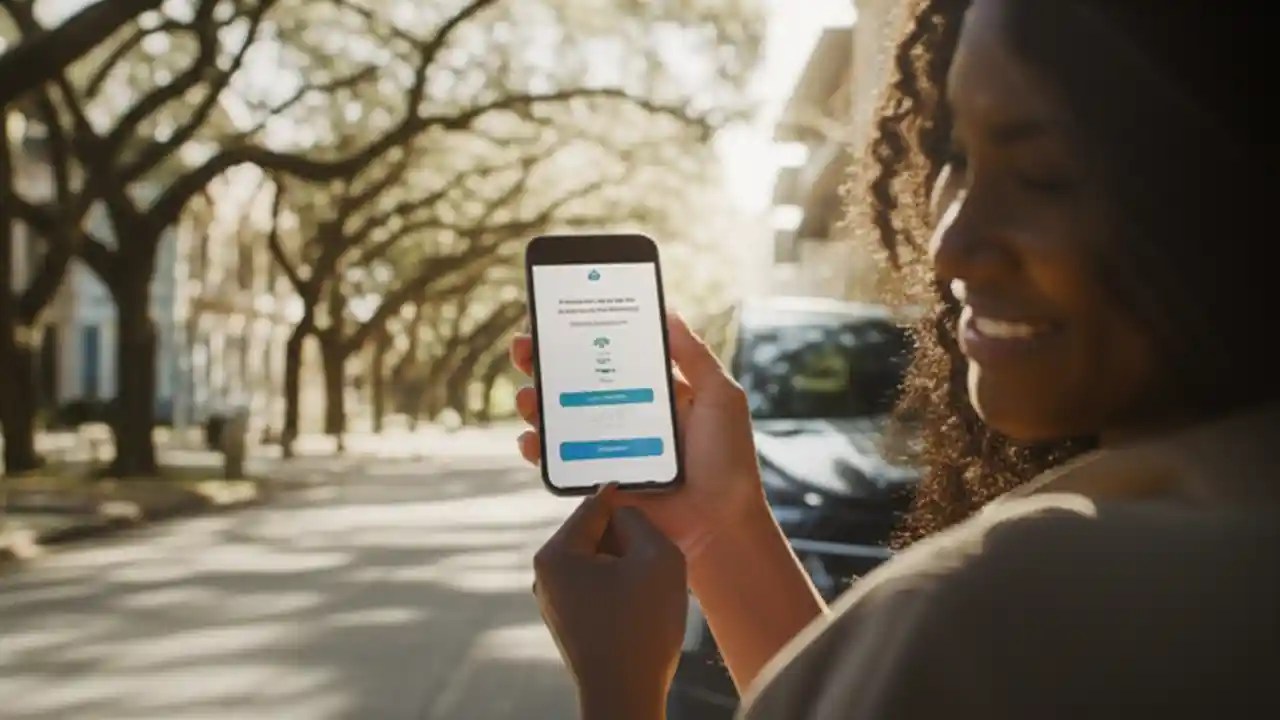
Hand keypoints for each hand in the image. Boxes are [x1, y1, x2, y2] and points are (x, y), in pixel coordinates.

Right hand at [511, 313, 768, 559]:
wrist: (720, 523)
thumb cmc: (728, 460)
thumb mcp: (720, 397)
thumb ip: (694, 357)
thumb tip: (668, 312)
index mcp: (651, 392)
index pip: (607, 355)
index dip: (579, 337)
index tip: (555, 318)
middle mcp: (623, 416)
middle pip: (573, 383)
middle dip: (543, 363)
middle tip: (524, 348)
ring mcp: (606, 449)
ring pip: (558, 420)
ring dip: (533, 402)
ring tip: (527, 395)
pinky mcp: (596, 482)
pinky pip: (558, 463)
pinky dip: (537, 450)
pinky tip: (530, 439)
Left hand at [534, 485, 686, 718]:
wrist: (626, 696)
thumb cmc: (642, 627)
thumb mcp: (657, 557)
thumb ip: (640, 521)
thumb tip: (625, 515)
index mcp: (556, 554)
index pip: (595, 506)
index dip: (627, 501)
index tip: (649, 496)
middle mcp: (545, 575)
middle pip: (593, 534)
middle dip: (626, 540)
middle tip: (653, 555)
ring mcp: (553, 601)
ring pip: (597, 562)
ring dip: (625, 565)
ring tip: (648, 588)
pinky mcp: (567, 622)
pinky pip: (596, 588)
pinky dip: (619, 588)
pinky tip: (639, 609)